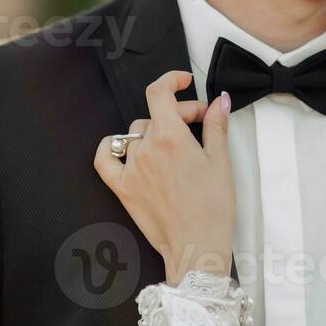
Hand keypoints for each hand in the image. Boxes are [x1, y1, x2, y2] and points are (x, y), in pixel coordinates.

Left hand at [94, 70, 234, 283]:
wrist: (197, 245)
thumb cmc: (213, 208)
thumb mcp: (221, 161)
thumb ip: (216, 125)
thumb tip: (219, 102)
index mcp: (171, 138)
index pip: (159, 92)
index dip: (171, 80)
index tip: (184, 82)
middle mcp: (146, 149)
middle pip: (156, 115)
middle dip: (180, 113)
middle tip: (201, 123)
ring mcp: (131, 169)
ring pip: (137, 134)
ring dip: (156, 131)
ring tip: (176, 143)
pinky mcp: (122, 188)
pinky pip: (105, 159)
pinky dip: (111, 147)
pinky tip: (124, 146)